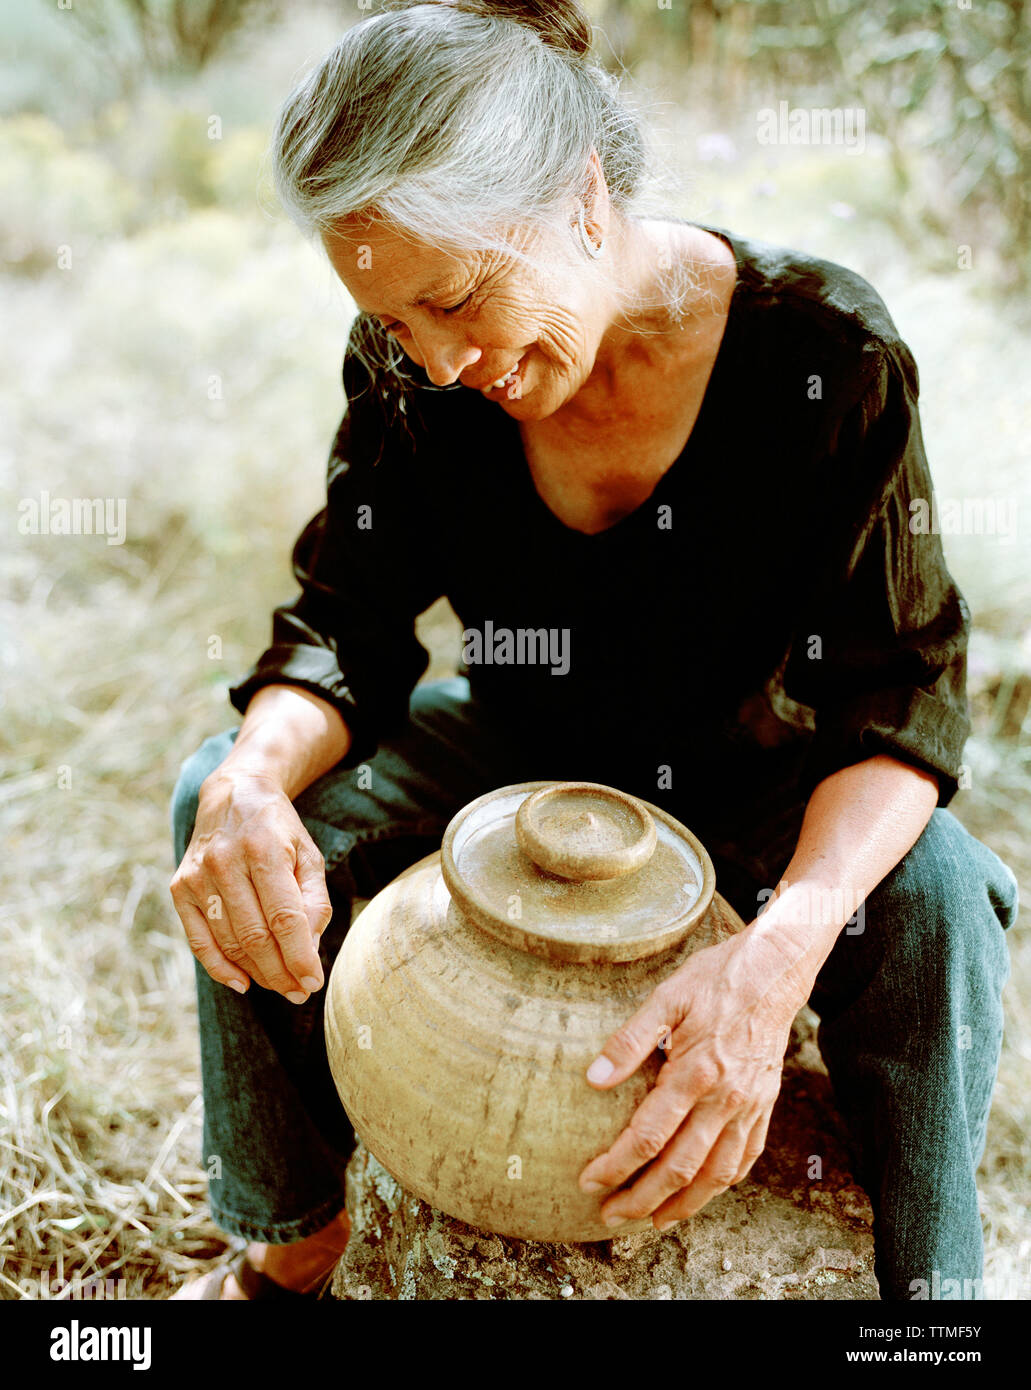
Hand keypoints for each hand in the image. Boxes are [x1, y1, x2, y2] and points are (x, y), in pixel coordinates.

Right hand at [169, 769, 332, 999]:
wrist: (234, 796)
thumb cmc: (279, 832)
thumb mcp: (308, 855)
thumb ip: (314, 901)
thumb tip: (308, 949)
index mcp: (264, 850)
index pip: (284, 918)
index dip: (300, 957)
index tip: (314, 983)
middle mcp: (225, 862)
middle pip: (255, 936)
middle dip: (281, 972)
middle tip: (299, 992)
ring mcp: (198, 876)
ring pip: (229, 942)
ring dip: (257, 973)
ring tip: (281, 987)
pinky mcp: (179, 887)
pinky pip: (198, 940)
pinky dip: (220, 968)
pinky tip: (243, 983)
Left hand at [577, 928, 805, 1228]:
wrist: (775, 971)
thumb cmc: (716, 979)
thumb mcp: (666, 997)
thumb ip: (629, 1041)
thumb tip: (594, 1079)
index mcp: (696, 1072)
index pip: (649, 1136)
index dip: (616, 1164)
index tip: (588, 1179)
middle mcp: (725, 1099)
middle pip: (679, 1168)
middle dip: (641, 1198)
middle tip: (609, 1216)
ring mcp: (749, 1107)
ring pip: (715, 1175)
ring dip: (682, 1205)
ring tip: (651, 1221)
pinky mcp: (765, 1107)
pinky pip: (745, 1159)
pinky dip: (722, 1184)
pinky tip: (701, 1193)